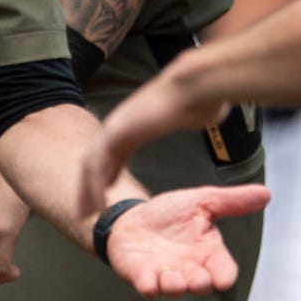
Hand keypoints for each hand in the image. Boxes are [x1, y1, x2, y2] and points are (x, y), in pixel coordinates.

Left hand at [86, 74, 225, 217]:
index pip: (114, 151)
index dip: (109, 171)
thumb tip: (213, 113)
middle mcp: (121, 124)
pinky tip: (99, 205)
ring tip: (87, 213)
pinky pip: (98, 166)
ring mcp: (115, 127)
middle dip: (89, 185)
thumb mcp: (197, 112)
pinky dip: (96, 188)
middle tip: (87, 208)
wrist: (196, 86)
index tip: (108, 188)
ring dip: (87, 191)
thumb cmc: (200, 98)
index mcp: (136, 121)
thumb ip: (196, 117)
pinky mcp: (115, 133)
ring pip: (91, 165)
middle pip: (96, 160)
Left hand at [101, 184, 268, 296]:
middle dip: (200, 284)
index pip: (223, 270)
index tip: (223, 279)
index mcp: (208, 253)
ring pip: (174, 289)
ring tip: (172, 277)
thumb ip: (232, 202)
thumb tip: (266, 194)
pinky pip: (147, 287)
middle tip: (198, 278)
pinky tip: (149, 283)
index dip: (224, 276)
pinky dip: (149, 287)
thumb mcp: (203, 202)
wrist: (134, 217)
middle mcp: (189, 269)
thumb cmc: (171, 214)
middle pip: (201, 285)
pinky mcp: (141, 276)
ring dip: (175, 286)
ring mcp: (164, 275)